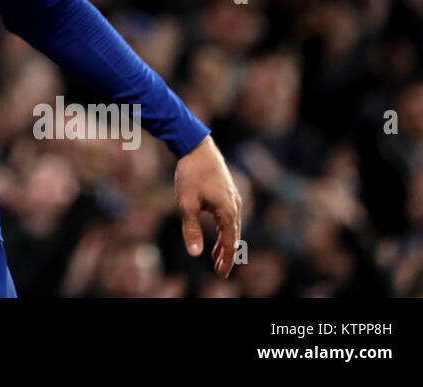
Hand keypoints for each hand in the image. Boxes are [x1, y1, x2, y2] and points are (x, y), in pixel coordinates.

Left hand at [175, 136, 243, 277]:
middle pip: (234, 237)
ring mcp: (234, 198)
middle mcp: (236, 206)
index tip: (222, 275)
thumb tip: (195, 254)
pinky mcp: (229, 192)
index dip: (227, 260)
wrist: (197, 147)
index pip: (230, 243)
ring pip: (232, 227)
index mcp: (228, 212)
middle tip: (220, 271)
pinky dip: (225, 229)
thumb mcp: (186, 203)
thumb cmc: (191, 174)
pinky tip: (218, 233)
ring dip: (226, 242)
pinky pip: (230, 217)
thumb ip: (191, 229)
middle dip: (227, 255)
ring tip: (217, 257)